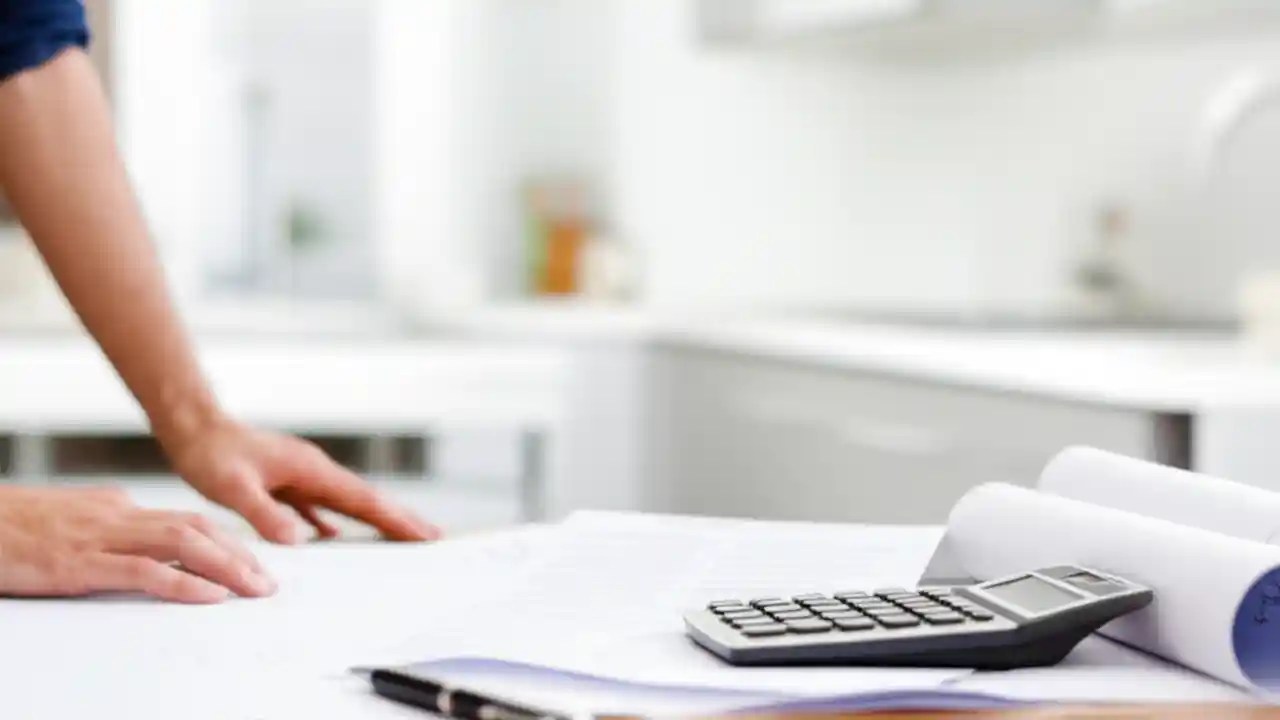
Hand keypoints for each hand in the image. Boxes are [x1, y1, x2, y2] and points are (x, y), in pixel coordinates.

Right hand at [0, 485, 273, 603]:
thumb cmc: (12, 527)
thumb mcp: (71, 520)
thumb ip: (110, 527)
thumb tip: (144, 545)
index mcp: (117, 507)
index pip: (186, 520)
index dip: (226, 541)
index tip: (253, 562)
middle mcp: (117, 516)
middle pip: (195, 528)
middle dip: (238, 554)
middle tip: (267, 581)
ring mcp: (99, 537)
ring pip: (180, 543)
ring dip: (226, 566)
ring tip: (254, 588)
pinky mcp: (79, 563)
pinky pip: (143, 571)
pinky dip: (182, 583)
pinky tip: (210, 595)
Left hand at [166, 419, 439, 543]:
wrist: (193, 426)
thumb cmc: (210, 454)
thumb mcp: (233, 487)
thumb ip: (265, 512)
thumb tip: (300, 539)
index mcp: (311, 471)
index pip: (363, 500)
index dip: (396, 519)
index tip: (426, 534)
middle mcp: (315, 471)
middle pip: (366, 500)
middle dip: (401, 519)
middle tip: (435, 539)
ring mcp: (302, 475)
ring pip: (347, 503)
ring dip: (375, 520)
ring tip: (401, 538)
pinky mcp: (286, 482)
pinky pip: (320, 506)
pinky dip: (337, 521)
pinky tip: (334, 537)